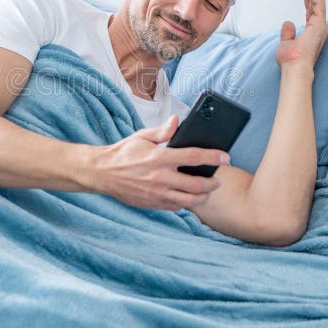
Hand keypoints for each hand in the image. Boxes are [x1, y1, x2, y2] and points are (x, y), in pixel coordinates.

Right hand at [92, 115, 228, 209]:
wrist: (102, 173)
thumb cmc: (123, 153)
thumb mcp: (141, 137)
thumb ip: (162, 131)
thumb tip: (177, 121)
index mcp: (158, 158)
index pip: (193, 157)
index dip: (213, 157)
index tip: (225, 157)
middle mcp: (159, 177)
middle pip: (196, 184)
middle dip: (212, 183)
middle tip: (218, 180)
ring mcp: (156, 193)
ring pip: (189, 200)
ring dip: (203, 197)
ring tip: (207, 191)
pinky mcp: (152, 203)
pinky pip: (175, 206)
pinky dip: (186, 203)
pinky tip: (189, 197)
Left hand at [275, 0, 327, 69]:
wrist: (293, 67)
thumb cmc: (291, 60)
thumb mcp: (286, 43)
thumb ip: (288, 33)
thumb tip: (287, 24)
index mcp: (311, 31)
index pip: (311, 8)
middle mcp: (318, 27)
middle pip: (316, 1)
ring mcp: (320, 26)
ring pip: (318, 1)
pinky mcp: (319, 25)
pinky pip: (317, 5)